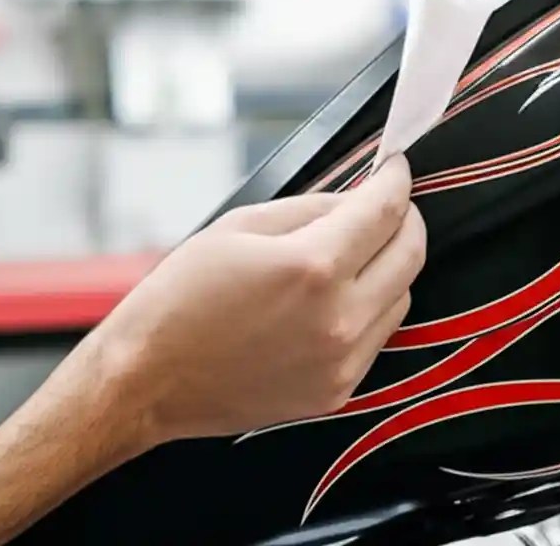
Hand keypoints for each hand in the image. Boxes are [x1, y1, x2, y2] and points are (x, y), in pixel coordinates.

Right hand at [87, 155, 426, 445]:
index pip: (385, 211)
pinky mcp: (338, 391)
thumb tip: (357, 198)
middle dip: (405, 219)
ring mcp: (342, 361)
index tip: (396, 168)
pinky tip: (335, 300)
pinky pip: (378, 336)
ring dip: (390, 267)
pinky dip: (371, 309)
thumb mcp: (240, 227)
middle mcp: (339, 318)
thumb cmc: (179, 300)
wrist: (147, 381)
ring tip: (353, 255)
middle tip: (387, 205)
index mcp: (312, 267)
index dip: (396, 180)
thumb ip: (312, 208)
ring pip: (402, 297)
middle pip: (412, 254)